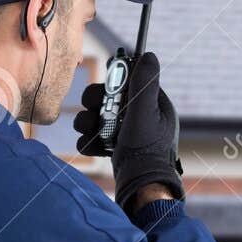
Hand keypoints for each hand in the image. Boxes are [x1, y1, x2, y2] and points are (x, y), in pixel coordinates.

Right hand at [74, 51, 184, 208]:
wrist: (141, 187)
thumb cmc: (146, 149)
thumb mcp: (146, 111)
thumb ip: (145, 83)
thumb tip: (149, 55)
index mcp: (154, 106)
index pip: (131, 82)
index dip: (116, 81)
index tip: (106, 83)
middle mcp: (141, 118)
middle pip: (108, 98)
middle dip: (95, 102)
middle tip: (93, 107)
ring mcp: (127, 135)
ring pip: (98, 117)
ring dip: (88, 121)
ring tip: (90, 130)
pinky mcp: (115, 149)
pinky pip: (94, 137)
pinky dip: (90, 141)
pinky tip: (93, 147)